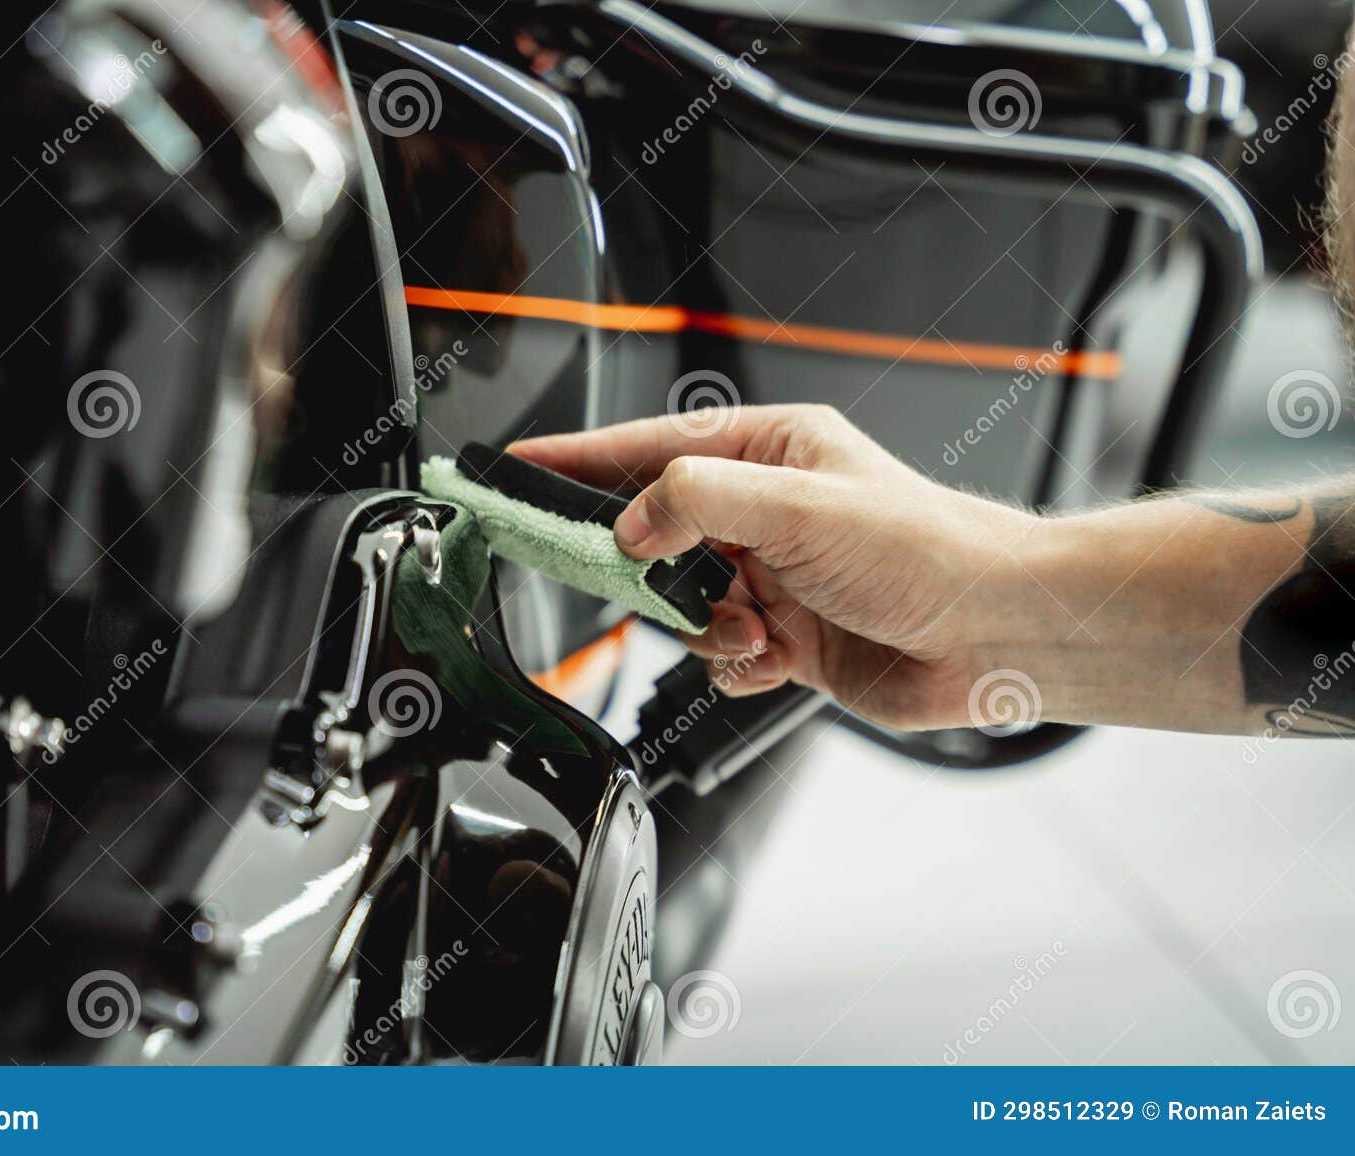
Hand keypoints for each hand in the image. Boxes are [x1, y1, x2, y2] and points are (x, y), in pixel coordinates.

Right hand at [511, 405, 1042, 730]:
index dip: (576, 460)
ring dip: (707, 627)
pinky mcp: (786, 636)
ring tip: (755, 628)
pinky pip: (717, 654)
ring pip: (681, 605)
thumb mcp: (800, 506)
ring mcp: (773, 577)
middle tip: (642, 580)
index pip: (648, 450)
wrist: (995, 634)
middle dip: (652, 569)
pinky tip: (776, 657)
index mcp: (769, 452)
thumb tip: (633, 526)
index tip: (518, 468)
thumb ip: (699, 503)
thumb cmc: (929, 550)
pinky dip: (734, 664)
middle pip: (654, 533)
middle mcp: (765, 512)